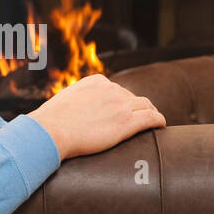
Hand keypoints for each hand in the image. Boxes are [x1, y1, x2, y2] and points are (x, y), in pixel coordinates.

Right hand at [28, 73, 165, 160]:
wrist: (50, 131)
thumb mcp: (63, 102)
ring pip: (145, 105)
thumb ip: (74, 102)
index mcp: (96, 82)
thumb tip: (68, 112)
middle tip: (141, 117)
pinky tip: (162, 125)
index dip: (123, 100)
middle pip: (132, 97)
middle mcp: (110, 89)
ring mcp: (120, 105)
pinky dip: (159, 120)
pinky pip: (151, 118)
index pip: (117, 89)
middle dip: (136, 107)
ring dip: (151, 112)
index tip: (125, 108)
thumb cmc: (50, 122)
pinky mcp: (126, 123)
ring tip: (155, 120)